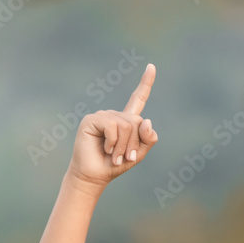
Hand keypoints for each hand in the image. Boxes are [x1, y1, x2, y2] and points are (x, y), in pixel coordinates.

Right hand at [66, 63, 157, 188]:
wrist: (95, 175)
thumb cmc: (115, 165)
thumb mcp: (139, 154)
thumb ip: (148, 139)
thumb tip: (147, 120)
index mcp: (127, 121)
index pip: (138, 99)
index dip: (146, 83)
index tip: (152, 66)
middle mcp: (115, 115)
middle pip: (136, 121)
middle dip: (134, 144)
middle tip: (125, 158)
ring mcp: (103, 116)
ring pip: (126, 125)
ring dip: (123, 146)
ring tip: (114, 156)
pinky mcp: (91, 120)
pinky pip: (112, 126)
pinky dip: (112, 142)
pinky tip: (105, 148)